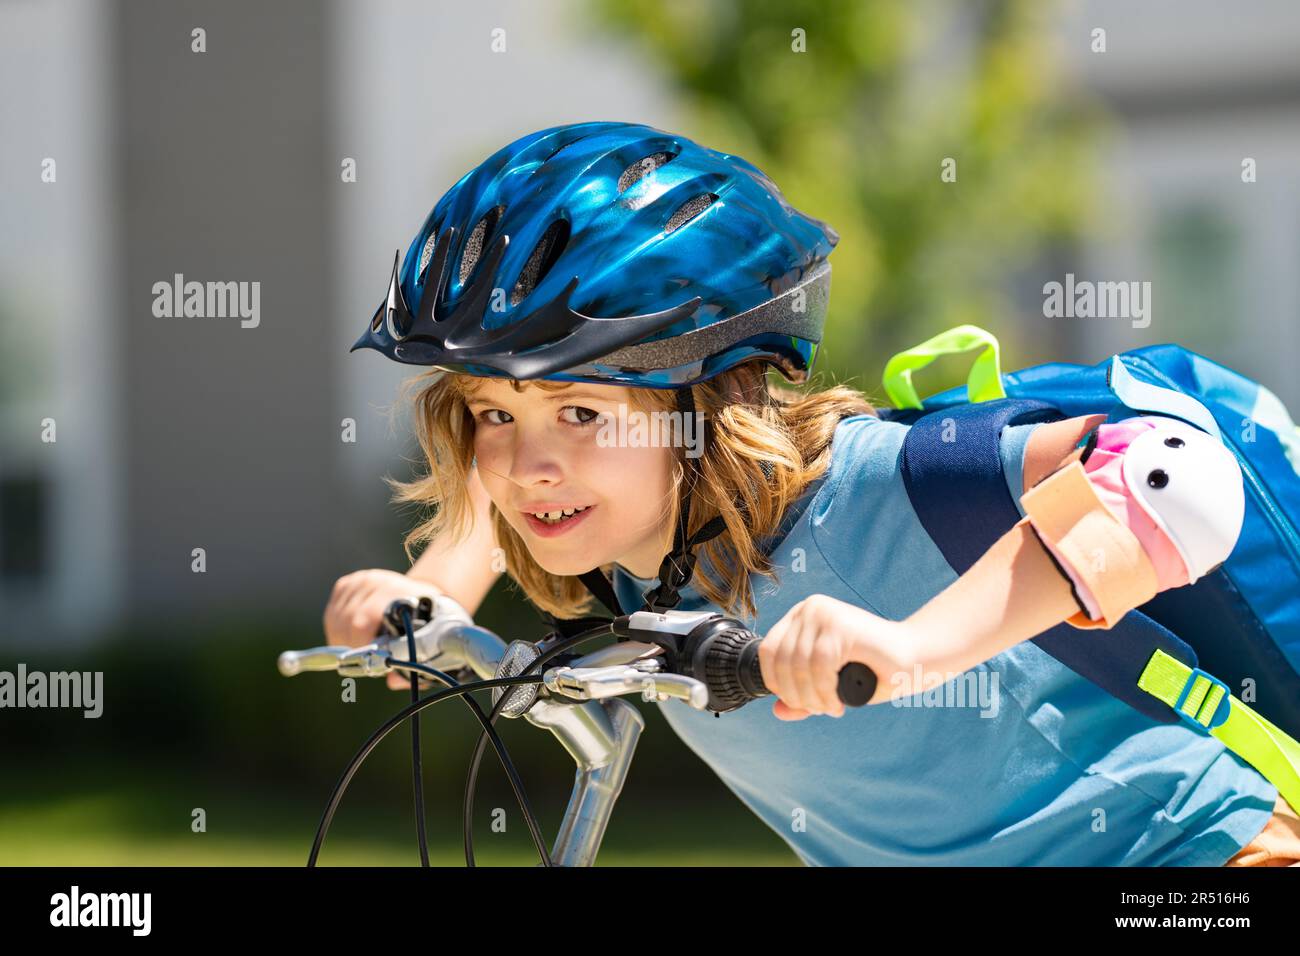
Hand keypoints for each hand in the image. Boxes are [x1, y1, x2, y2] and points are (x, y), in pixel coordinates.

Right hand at [323, 569, 445, 690]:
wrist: (418, 593)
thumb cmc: (424, 620)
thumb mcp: (428, 637)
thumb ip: (414, 660)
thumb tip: (392, 680)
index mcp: (398, 593)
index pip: (365, 621)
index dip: (362, 645)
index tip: (369, 662)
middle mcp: (376, 582)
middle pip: (348, 622)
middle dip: (353, 647)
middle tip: (365, 658)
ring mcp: (359, 580)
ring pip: (335, 620)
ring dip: (343, 640)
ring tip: (360, 647)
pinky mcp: (345, 584)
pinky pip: (331, 613)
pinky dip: (337, 629)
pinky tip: (352, 633)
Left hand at [758, 594, 914, 719]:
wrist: (916, 659)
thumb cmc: (873, 670)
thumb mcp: (829, 685)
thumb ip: (803, 695)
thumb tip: (777, 711)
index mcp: (801, 616)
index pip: (768, 651)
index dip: (776, 683)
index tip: (797, 702)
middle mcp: (810, 608)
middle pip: (781, 660)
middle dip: (795, 694)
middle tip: (818, 710)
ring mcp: (824, 613)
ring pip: (798, 665)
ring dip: (811, 697)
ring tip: (830, 708)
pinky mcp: (841, 625)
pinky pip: (819, 667)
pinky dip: (825, 692)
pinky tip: (838, 703)